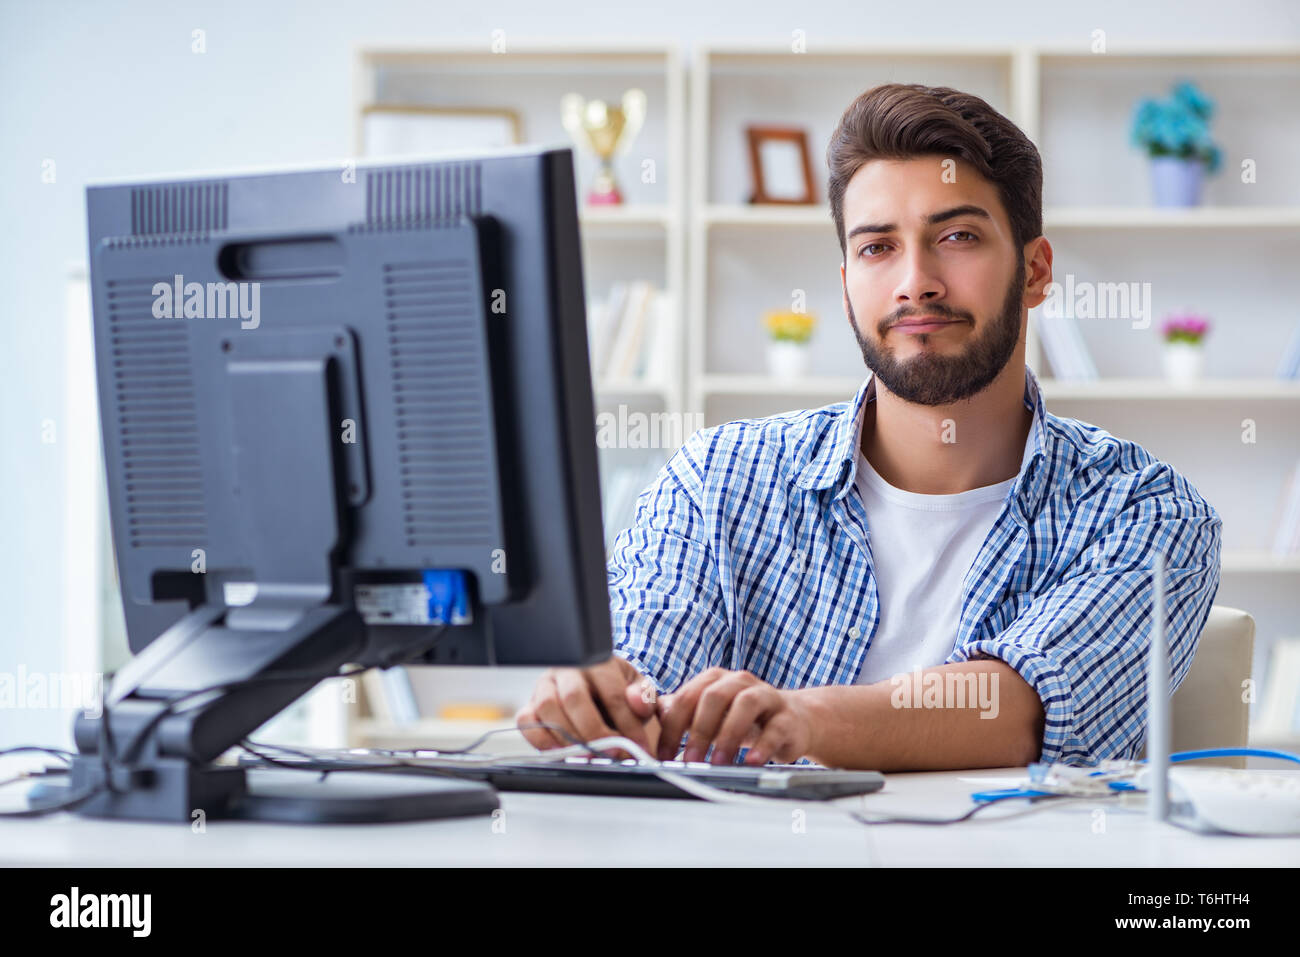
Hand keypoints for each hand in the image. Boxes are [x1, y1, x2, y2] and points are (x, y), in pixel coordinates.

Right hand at [515, 655, 660, 759]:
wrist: (597, 694)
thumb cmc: (618, 692)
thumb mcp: (637, 690)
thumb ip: (644, 697)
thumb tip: (636, 701)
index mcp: (597, 662)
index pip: (611, 691)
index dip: (626, 722)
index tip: (638, 745)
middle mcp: (567, 670)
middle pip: (574, 697)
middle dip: (595, 731)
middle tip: (612, 753)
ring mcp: (545, 686)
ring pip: (548, 707)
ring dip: (569, 737)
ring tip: (589, 756)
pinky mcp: (530, 705)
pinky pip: (527, 721)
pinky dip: (542, 740)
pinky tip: (562, 753)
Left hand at [654, 668, 815, 765]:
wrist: (793, 720)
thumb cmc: (742, 718)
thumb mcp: (708, 714)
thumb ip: (679, 712)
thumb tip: (648, 713)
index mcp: (715, 680)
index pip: (686, 697)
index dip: (672, 727)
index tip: (663, 755)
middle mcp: (740, 681)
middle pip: (714, 697)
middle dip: (699, 730)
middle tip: (690, 760)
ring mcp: (766, 695)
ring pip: (746, 704)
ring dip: (728, 735)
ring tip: (719, 762)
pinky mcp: (788, 716)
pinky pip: (776, 727)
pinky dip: (763, 745)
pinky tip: (751, 761)